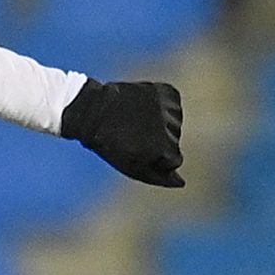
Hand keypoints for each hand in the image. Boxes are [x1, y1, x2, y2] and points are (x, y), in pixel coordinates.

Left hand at [60, 79, 185, 187]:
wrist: (93, 111)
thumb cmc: (110, 144)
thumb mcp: (132, 167)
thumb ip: (159, 177)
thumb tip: (181, 183)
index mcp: (164, 148)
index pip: (175, 161)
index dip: (155, 160)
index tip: (137, 153)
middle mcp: (171, 127)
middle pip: (175, 141)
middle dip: (158, 141)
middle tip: (132, 135)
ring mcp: (170, 107)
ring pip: (174, 122)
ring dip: (159, 123)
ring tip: (135, 120)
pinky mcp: (167, 92)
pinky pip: (172, 104)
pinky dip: (161, 106)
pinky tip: (142, 107)